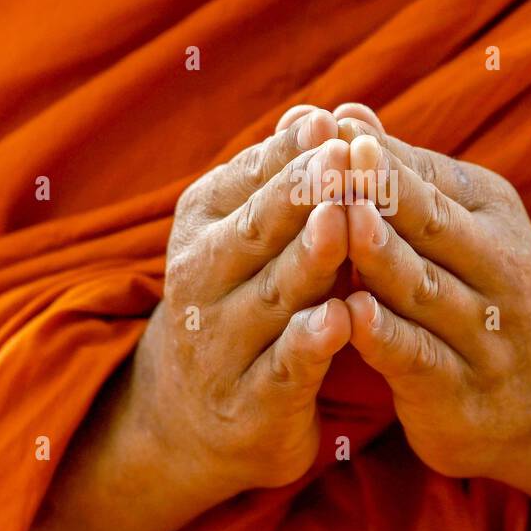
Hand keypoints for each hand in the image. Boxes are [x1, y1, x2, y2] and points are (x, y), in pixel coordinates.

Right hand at [124, 106, 353, 496]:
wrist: (190, 419)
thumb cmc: (243, 301)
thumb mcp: (251, 236)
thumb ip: (282, 181)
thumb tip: (314, 111)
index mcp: (202, 227)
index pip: (248, 181)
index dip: (291, 155)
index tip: (332, 124)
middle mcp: (202, 281)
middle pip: (256, 232)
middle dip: (298, 194)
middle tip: (340, 157)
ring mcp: (223, 345)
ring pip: (273, 296)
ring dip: (308, 260)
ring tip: (339, 224)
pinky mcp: (253, 403)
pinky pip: (284, 368)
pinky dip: (308, 344)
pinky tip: (339, 319)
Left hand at [333, 108, 530, 480]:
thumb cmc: (483, 295)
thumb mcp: (459, 228)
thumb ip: (400, 176)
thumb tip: (342, 113)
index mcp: (493, 216)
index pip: (430, 177)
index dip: (376, 153)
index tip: (324, 125)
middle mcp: (500, 270)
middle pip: (433, 225)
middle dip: (382, 190)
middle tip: (333, 157)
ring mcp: (485, 336)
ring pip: (424, 289)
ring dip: (381, 255)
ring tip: (340, 221)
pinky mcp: (460, 394)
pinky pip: (419, 357)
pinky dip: (385, 336)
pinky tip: (351, 314)